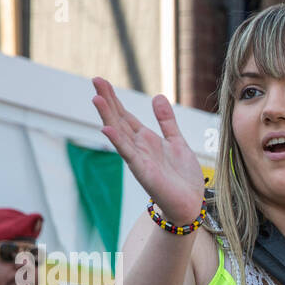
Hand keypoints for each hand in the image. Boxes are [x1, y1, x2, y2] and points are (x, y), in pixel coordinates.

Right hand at [91, 77, 203, 224]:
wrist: (190, 204)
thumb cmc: (183, 177)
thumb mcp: (177, 142)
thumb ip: (166, 121)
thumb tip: (157, 96)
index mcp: (146, 140)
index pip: (125, 115)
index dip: (114, 98)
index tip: (101, 81)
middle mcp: (138, 147)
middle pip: (119, 119)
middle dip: (107, 100)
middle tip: (95, 79)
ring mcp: (139, 158)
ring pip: (119, 133)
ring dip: (107, 116)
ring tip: (96, 98)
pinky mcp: (143, 171)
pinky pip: (128, 153)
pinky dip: (117, 140)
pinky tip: (106, 128)